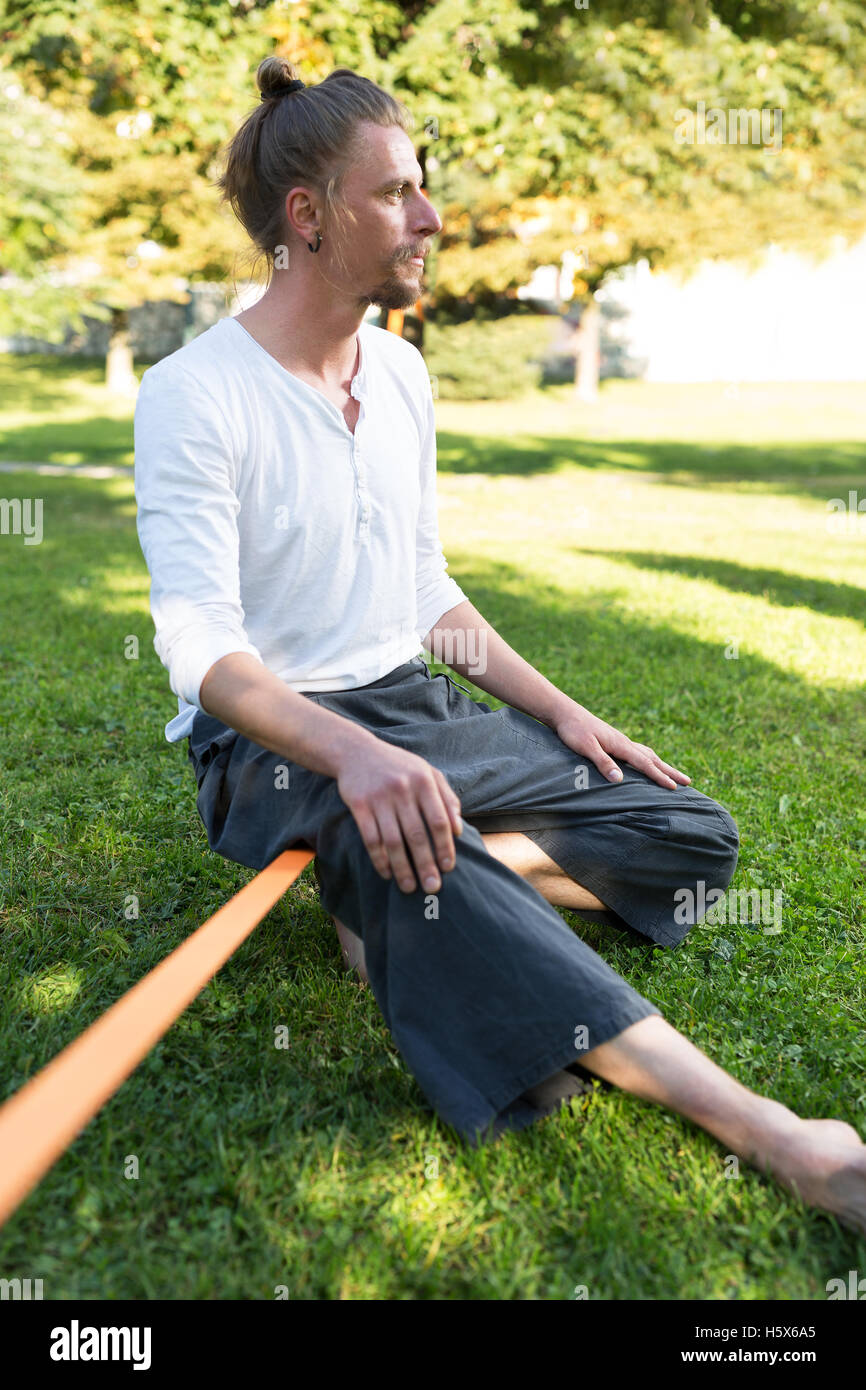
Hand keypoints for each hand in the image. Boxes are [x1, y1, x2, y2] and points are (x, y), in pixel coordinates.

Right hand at [337, 738, 463, 892]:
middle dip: (426, 865)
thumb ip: (447, 797)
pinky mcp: (358, 804)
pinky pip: (371, 838)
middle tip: (432, 887)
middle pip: (417, 835)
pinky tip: (386, 873)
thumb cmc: (399, 766)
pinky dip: (379, 859)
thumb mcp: (427, 772)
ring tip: (409, 887)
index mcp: (424, 781)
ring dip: (402, 868)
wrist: (357, 752)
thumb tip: (459, 829)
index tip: (448, 868)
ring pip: (393, 841)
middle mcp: (402, 789)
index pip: (439, 820)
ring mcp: (379, 797)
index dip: (444, 846)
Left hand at [553, 702, 690, 789]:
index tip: (674, 788)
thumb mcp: (586, 748)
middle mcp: (624, 742)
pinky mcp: (613, 741)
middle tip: (688, 782)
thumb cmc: (573, 731)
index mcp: (621, 745)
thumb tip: (620, 779)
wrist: (565, 713)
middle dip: (669, 771)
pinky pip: (637, 752)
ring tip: (673, 774)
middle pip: (652, 759)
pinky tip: (646, 762)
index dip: (659, 777)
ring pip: (647, 754)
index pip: (645, 764)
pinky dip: (648, 759)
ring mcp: (620, 741)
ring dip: (661, 765)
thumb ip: (602, 762)